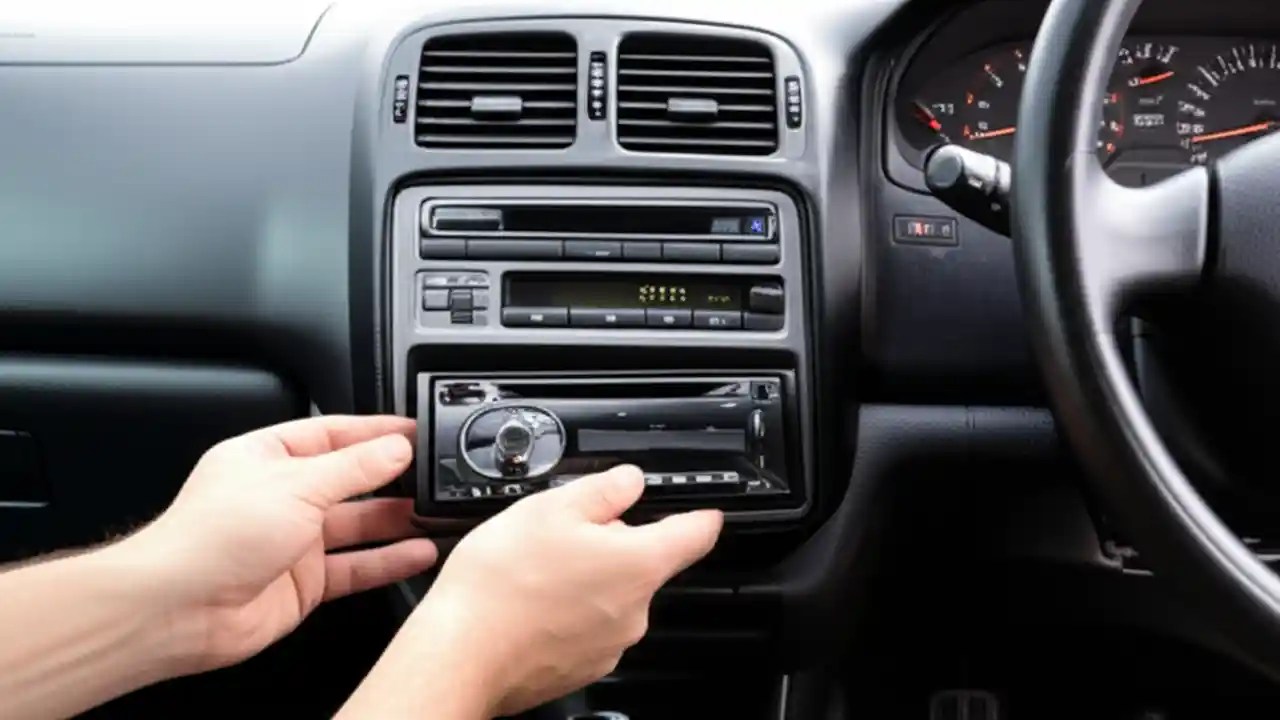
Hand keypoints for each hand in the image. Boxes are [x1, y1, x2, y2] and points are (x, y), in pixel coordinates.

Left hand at [120, 415, 437, 672]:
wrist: (178, 610)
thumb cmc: (211, 538)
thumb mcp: (295, 485)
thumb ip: (354, 468)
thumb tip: (396, 447)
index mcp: (266, 457)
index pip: (333, 434)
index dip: (376, 432)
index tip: (416, 432)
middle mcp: (280, 496)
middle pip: (349, 480)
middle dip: (391, 478)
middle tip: (435, 475)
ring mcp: (292, 541)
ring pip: (358, 526)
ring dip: (396, 521)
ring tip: (437, 514)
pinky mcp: (304, 583)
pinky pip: (356, 567)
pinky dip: (388, 561)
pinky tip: (417, 553)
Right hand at [340, 465, 722, 718]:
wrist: (460, 655)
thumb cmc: (501, 584)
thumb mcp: (551, 508)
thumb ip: (603, 489)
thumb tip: (630, 481)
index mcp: (638, 563)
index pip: (697, 533)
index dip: (701, 512)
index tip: (703, 506)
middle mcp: (635, 610)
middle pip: (643, 562)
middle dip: (613, 543)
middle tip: (564, 532)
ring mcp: (610, 644)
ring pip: (612, 595)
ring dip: (587, 578)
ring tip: (536, 570)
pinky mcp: (582, 667)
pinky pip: (587, 627)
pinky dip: (567, 612)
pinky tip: (530, 602)